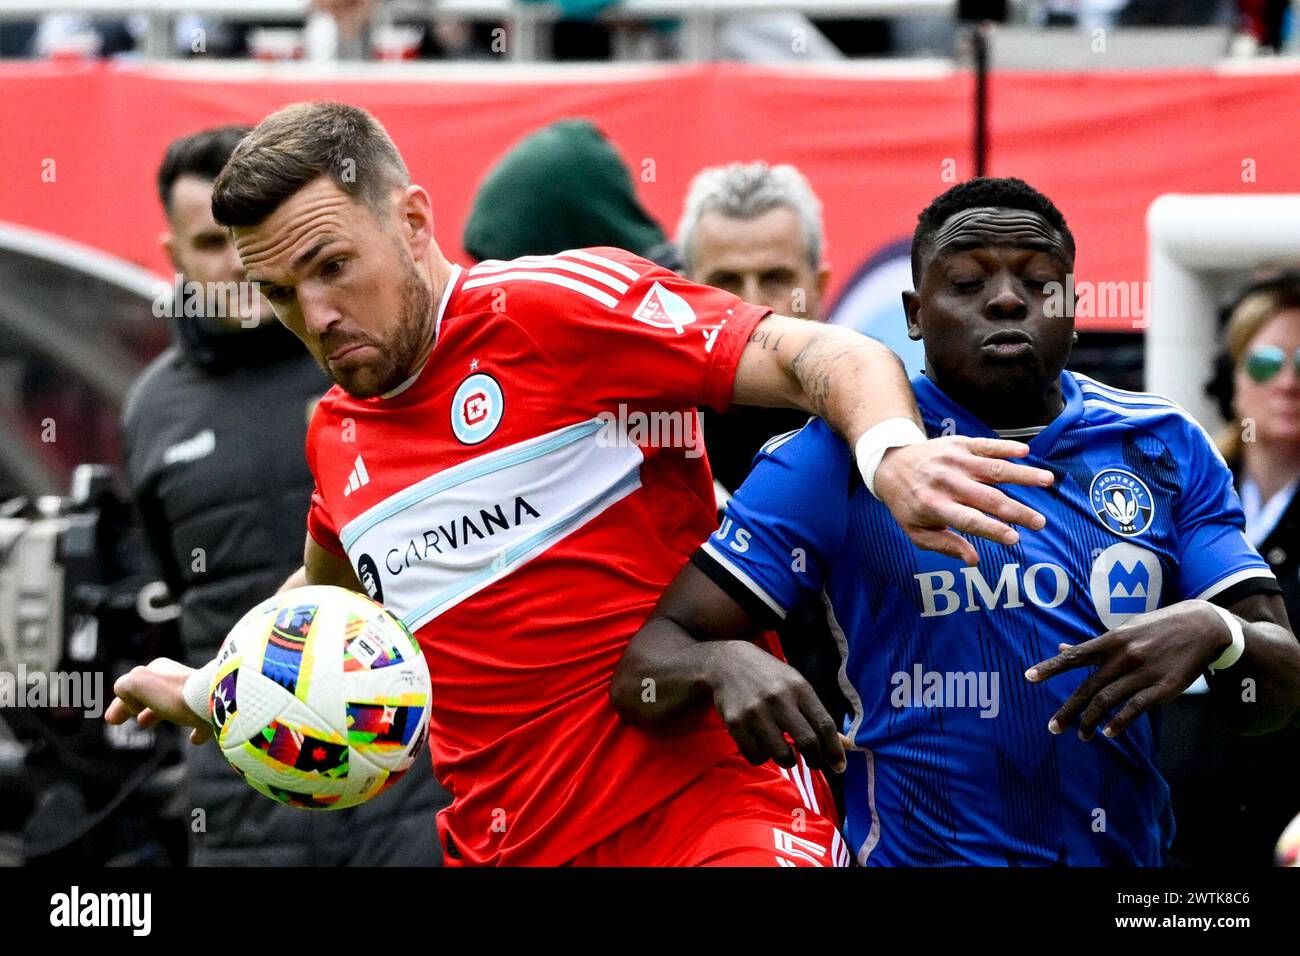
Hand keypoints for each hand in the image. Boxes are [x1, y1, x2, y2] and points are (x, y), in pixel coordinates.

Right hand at [105, 657, 212, 744]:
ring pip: (175, 704)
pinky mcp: (215, 712)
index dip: (121, 703)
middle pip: (155, 694)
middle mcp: (180, 680)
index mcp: (160, 671)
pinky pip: (203, 721)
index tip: (112, 720)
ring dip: (159, 713)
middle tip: (135, 720)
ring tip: (147, 723)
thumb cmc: (175, 694)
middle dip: (140, 705)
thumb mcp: (138, 683)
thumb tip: (128, 700)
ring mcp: (198, 696)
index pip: (134, 686)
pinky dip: (196, 729)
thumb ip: (125, 687)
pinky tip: (194, 739)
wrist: (216, 701)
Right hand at [703, 641, 844, 772]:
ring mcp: (756, 713)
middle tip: (815, 764)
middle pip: (808, 743)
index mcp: (798, 688)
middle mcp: (778, 700)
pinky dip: (764, 757)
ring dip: (789, 761)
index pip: (824, 725)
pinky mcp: (736, 724)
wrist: (726, 662)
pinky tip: (762, 745)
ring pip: (782, 755)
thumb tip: (846, 745)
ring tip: (784, 752)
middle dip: (816, 761)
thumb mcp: (797, 687)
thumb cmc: (770, 677)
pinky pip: (757, 757)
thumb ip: (818, 715)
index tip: (839, 766)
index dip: (835, 750)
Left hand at [871, 436, 1053, 565]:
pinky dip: (1005, 447)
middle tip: (1039, 523)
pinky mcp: (960, 444)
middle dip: (1016, 511)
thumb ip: (944, 545)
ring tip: (1048, 482)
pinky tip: (1026, 453)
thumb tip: (974, 560)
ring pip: (994, 468)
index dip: (992, 530)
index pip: (969, 520)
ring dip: (1022, 475)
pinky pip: (986, 445)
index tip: (1014, 539)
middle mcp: (946, 482)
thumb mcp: (916, 531)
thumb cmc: (907, 503)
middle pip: (988, 498)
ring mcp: (954, 460)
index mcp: (934, 505)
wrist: (892, 463)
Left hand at [1025, 601, 1232, 739]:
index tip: (1028, 677)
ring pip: (1109, 700)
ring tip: (1081, 735)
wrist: (1203, 627)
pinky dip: (1120, 722)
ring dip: (1091, 721)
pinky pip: (1136, 708)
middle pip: (1089, 687)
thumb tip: (1061, 649)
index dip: (1051, 667)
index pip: (1075, 656)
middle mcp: (1125, 656)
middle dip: (1069, 709)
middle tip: (1053, 727)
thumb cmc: (1156, 628)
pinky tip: (1108, 732)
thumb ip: (1095, 645)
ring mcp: (1145, 672)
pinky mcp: (1165, 687)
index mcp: (1113, 640)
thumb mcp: (1124, 629)